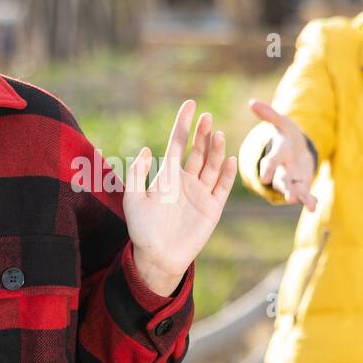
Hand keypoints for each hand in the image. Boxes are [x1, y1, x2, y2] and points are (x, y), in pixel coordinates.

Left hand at [123, 99, 237, 295]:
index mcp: (168, 175)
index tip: (190, 105)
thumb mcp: (132, 199)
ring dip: (216, 150)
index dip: (183, 124)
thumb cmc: (142, 229)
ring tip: (217, 134)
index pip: (178, 143)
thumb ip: (136, 174)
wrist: (158, 257)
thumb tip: (145, 149)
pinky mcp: (213, 207)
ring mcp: (201, 193)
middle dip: (203, 134)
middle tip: (207, 117)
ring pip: (212, 165)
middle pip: (198, 151)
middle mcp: (187, 180)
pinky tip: (230, 160)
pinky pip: (223, 187)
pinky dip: (228, 174)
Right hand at [247, 98, 317, 211]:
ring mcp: (292, 180)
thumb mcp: (282, 123)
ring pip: (292, 190)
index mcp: (277, 155)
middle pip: (281, 181)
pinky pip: (305, 194)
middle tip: (288, 198)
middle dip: (284, 188)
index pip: (270, 163)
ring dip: (297, 197)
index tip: (264, 178)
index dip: (267, 170)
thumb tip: (252, 102)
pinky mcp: (302, 185)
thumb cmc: (288, 136)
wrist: (298, 151)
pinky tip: (313, 207)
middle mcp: (281, 170)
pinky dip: (309, 201)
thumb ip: (269, 115)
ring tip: (303, 203)